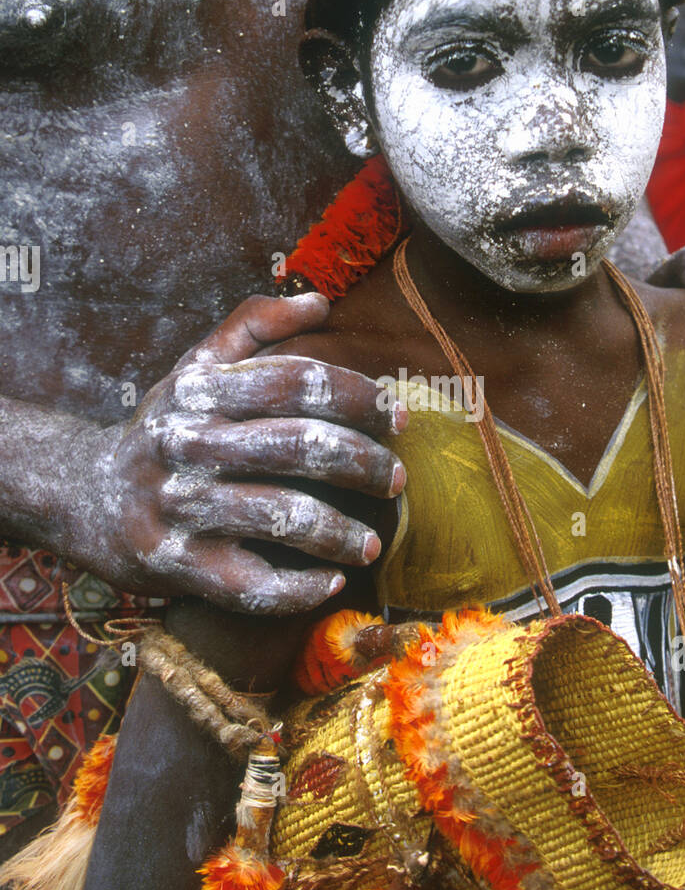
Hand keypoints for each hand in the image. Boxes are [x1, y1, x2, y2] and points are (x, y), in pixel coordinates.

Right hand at [74, 295, 405, 614]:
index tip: (399, 417)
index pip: (296, 382)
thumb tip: (322, 301)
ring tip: (371, 543)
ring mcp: (183, 507)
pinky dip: (299, 588)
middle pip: (300, 446)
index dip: (357, 396)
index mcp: (204, 393)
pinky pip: (251, 583)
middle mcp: (191, 444)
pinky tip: (329, 583)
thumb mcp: (194, 368)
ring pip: (283, 516)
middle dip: (364, 463)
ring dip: (340, 534)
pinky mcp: (176, 564)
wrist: (81, 498)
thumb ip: (254, 325)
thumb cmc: (161, 429)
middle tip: (397, 479)